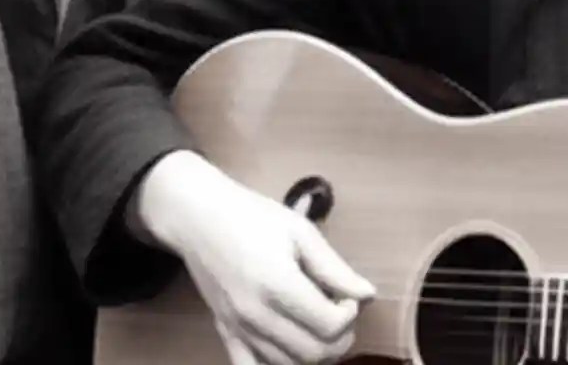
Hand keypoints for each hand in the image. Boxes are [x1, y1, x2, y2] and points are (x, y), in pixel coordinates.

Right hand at [132, 151, 375, 364]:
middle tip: (341, 311)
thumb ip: (335, 269)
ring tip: (319, 323)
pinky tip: (291, 343)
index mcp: (278, 286)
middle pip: (314, 354)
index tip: (349, 294)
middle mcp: (256, 316)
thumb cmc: (253, 218)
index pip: (331, 326)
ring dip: (315, 353)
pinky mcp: (225, 333)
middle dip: (340, 337)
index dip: (351, 313)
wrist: (200, 219)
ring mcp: (238, 329)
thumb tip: (367, 295)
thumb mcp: (302, 233)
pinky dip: (278, 364)